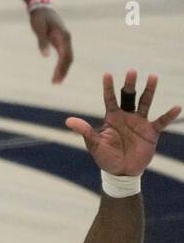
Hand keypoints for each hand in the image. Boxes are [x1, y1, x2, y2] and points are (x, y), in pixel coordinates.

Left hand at [31, 6, 72, 83]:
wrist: (40, 7)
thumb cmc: (39, 17)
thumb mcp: (39, 29)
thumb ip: (42, 42)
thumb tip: (45, 56)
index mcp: (64, 37)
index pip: (66, 56)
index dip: (62, 68)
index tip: (57, 78)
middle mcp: (66, 39)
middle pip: (68, 59)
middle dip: (63, 71)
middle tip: (56, 83)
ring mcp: (63, 40)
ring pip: (66, 57)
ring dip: (62, 69)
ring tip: (56, 81)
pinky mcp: (58, 40)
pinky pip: (62, 54)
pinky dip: (60, 63)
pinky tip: (56, 71)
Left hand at [65, 70, 179, 175]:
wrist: (122, 171)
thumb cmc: (105, 157)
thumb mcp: (94, 144)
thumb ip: (85, 131)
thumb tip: (68, 120)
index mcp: (112, 117)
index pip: (109, 98)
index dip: (108, 87)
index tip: (107, 74)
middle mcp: (126, 116)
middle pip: (129, 96)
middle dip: (130, 84)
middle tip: (132, 71)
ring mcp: (139, 123)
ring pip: (145, 103)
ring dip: (149, 90)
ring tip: (153, 77)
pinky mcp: (151, 132)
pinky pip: (161, 122)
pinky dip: (169, 115)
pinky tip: (177, 107)